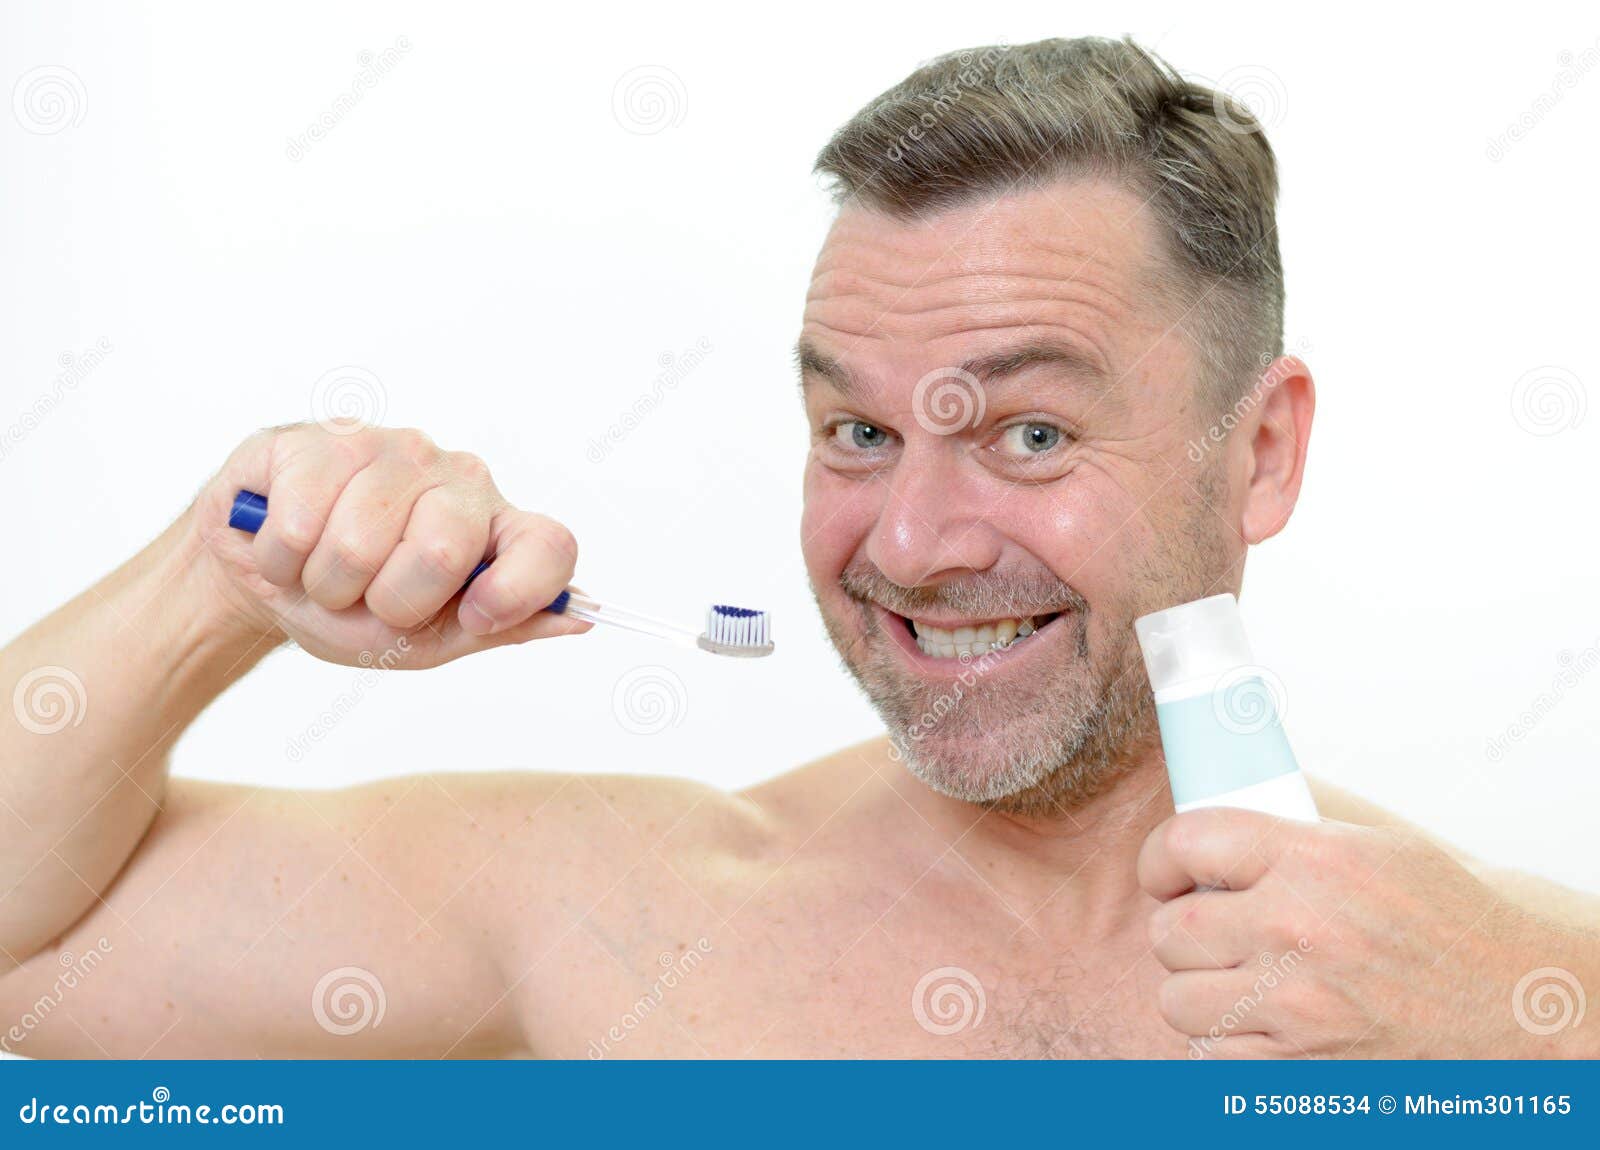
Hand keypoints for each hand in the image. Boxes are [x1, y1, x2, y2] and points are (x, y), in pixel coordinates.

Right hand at [189, 422, 587, 666]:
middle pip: (443, 549)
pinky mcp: (322, 438)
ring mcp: (392, 449)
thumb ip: (501, 626)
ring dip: (324, 583)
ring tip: (320, 570)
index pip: (549, 546)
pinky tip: (285, 543)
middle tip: (364, 596)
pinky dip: (280, 558)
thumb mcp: (429, 638)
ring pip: (358, 543)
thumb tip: (579, 618)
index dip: (517, 591)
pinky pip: (300, 521)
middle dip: (386, 600)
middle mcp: (457, 477)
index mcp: (496, 529)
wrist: (263, 579)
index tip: (474, 617)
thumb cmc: (353, 607)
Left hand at [1138, 808, 1593, 1057]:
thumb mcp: (1374, 845)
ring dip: (1200, 990)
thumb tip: (1207, 821)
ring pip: (1178, 998)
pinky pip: (1209, 1054)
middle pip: (1169, 929)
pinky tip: (1262, 1023)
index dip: (1163, 858)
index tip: (1170, 871)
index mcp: (1314, 860)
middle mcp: (1297, 928)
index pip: (1185, 841)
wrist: (1512, 1005)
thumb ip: (1286, 834)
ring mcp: (1295, 1005)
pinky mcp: (1298, 1067)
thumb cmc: (1447, 923)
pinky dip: (1225, 1042)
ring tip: (1240, 980)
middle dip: (1182, 929)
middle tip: (1213, 931)